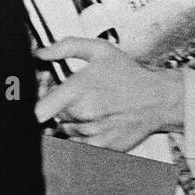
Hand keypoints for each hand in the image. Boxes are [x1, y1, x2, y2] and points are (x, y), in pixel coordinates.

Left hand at [34, 37, 184, 151]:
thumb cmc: (131, 76)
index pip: (39, 110)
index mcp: (79, 89)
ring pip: (65, 131)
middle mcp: (84, 113)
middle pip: (51, 117)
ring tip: (92, 108)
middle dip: (58, 108)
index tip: (38, 100)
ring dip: (72, 122)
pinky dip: (83, 136)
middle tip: (76, 97)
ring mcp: (92, 132)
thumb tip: (41, 53)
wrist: (159, 99)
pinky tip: (97, 122)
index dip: (35, 106)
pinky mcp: (101, 147)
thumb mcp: (100, 50)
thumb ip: (67, 47)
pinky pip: (79, 145)